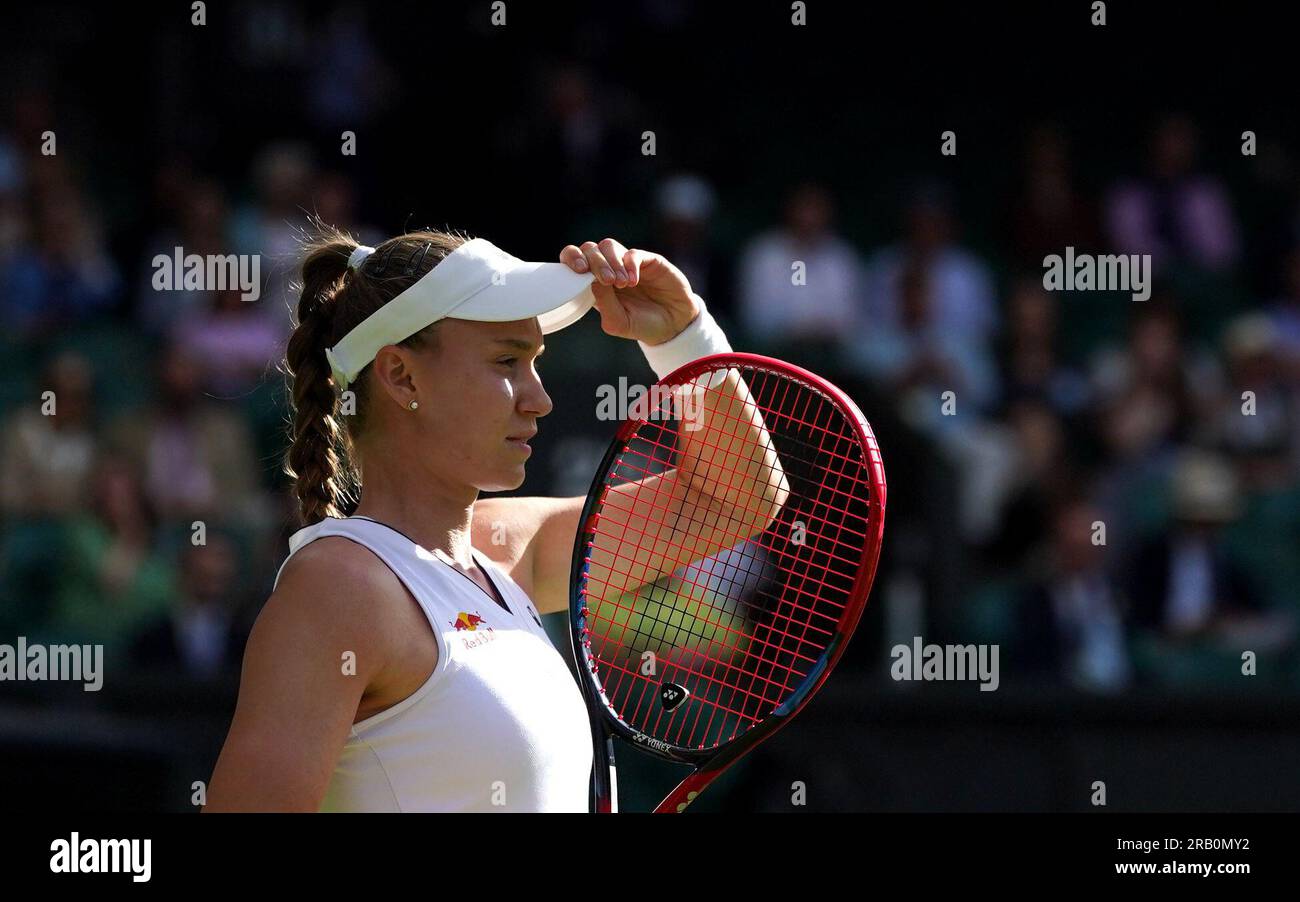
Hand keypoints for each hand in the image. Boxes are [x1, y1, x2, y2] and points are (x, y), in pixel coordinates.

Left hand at [560, 238, 700, 344]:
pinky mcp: (647, 260)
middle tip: (607, 281)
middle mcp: (608, 269)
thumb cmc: (642, 324)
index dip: (571, 258)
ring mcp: (626, 263)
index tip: (579, 271)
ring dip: (611, 263)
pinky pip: (632, 253)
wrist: (673, 325)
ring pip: (608, 245)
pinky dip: (630, 264)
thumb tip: (590, 281)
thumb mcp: (618, 322)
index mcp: (594, 284)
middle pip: (589, 248)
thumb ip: (603, 303)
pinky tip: (633, 280)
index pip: (574, 260)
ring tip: (622, 284)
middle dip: (594, 262)